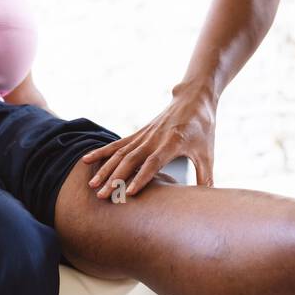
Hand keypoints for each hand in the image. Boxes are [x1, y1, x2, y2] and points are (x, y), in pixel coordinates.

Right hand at [80, 87, 216, 198]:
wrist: (193, 99)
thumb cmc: (202, 127)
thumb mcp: (207, 151)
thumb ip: (205, 174)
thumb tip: (208, 195)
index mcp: (172, 143)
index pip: (153, 163)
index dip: (141, 177)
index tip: (128, 192)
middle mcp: (154, 139)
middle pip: (130, 160)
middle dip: (115, 178)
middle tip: (102, 195)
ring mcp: (144, 135)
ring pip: (120, 153)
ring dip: (105, 169)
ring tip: (92, 184)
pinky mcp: (139, 133)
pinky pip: (117, 144)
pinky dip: (102, 152)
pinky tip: (87, 160)